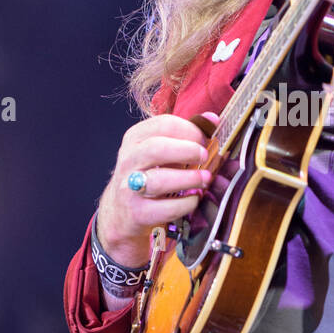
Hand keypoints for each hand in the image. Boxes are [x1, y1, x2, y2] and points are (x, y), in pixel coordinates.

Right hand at [95, 112, 218, 268]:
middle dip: (187, 150)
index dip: (190, 130)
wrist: (120, 211)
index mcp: (135, 138)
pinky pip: (164, 208)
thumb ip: (186, 134)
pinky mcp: (137, 213)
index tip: (205, 138)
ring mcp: (130, 187)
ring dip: (188, 178)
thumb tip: (213, 119)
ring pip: (158, 180)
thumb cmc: (148, 174)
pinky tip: (194, 198)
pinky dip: (185, 204)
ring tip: (205, 178)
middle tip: (204, 156)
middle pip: (157, 148)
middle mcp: (129, 160)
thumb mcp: (160, 150)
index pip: (163, 124)